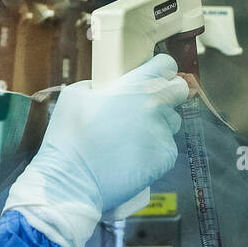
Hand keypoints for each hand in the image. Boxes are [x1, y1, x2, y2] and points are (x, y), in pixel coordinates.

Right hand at [5, 54, 187, 246]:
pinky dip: (153, 151)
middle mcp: (155, 107)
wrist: (72, 181)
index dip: (160, 69)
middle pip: (179, 91)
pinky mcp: (165, 159)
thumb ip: (96, 85)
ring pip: (172, 122)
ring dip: (159, 125)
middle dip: (168, 94)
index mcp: (136, 87)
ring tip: (131, 138)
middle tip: (147, 106)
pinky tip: (131, 157)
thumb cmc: (68, 138)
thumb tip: (104, 88)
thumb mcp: (74, 96)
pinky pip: (166, 148)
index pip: (166, 65)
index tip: (153, 76)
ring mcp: (162, 134)